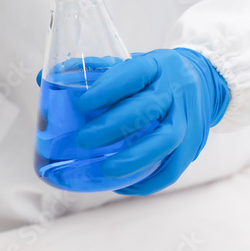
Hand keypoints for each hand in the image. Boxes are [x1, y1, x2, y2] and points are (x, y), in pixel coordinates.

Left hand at [74, 47, 229, 194]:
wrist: (206, 83)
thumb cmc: (158, 77)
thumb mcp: (134, 65)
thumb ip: (94, 72)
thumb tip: (44, 79)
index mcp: (157, 66)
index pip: (135, 73)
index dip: (108, 89)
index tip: (82, 104)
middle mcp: (176, 90)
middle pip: (149, 108)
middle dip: (114, 126)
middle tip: (84, 139)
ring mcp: (189, 118)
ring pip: (166, 140)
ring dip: (135, 158)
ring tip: (106, 170)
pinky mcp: (194, 143)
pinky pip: (174, 168)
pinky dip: (149, 180)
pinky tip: (125, 185)